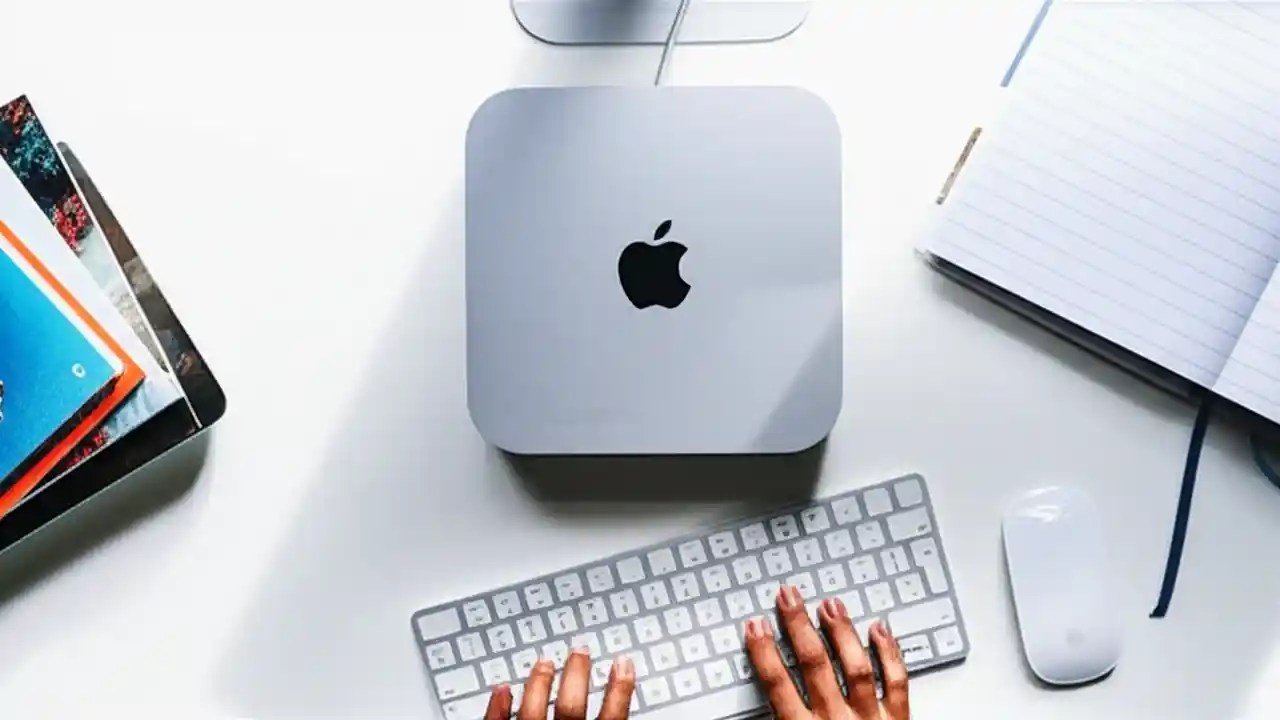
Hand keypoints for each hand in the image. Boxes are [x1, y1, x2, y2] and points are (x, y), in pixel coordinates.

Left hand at [483, 650, 635, 719]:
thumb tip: (622, 713)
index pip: (611, 719)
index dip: (619, 690)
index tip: (623, 664)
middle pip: (571, 708)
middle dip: (576, 675)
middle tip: (580, 651)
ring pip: (533, 711)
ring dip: (539, 684)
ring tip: (544, 662)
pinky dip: (498, 707)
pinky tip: (502, 689)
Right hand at [745, 586, 909, 719]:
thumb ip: (778, 717)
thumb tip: (757, 699)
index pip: (777, 684)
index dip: (764, 651)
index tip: (756, 625)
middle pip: (813, 664)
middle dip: (798, 626)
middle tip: (789, 597)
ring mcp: (869, 718)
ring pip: (855, 667)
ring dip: (841, 632)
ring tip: (830, 604)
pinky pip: (895, 681)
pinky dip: (889, 653)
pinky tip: (878, 629)